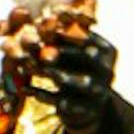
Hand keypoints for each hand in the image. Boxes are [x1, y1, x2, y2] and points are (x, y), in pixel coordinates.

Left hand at [32, 19, 116, 133]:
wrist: (88, 105)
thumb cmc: (76, 69)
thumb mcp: (72, 53)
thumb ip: (60, 41)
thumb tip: (37, 23)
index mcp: (107, 51)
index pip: (89, 38)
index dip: (67, 33)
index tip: (45, 28)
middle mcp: (108, 70)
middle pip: (89, 58)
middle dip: (64, 52)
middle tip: (41, 48)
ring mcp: (100, 92)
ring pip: (81, 82)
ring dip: (56, 74)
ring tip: (34, 67)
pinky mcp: (86, 109)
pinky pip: (65, 102)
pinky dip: (44, 95)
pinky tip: (25, 88)